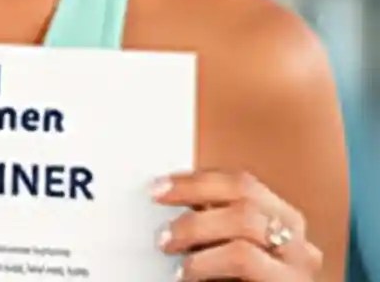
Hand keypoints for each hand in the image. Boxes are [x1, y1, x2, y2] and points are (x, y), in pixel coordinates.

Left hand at [153, 169, 322, 280]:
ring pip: (245, 229)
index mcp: (282, 220)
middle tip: (160, 232)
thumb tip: (164, 197)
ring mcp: (296, 268)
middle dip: (193, 208)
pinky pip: (245, 259)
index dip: (196, 181)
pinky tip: (185, 276)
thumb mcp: (223, 251)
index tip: (156, 188)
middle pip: (245, 200)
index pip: (241, 183)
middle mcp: (296, 241)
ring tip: (170, 252)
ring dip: (197, 234)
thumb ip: (211, 227)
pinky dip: (207, 263)